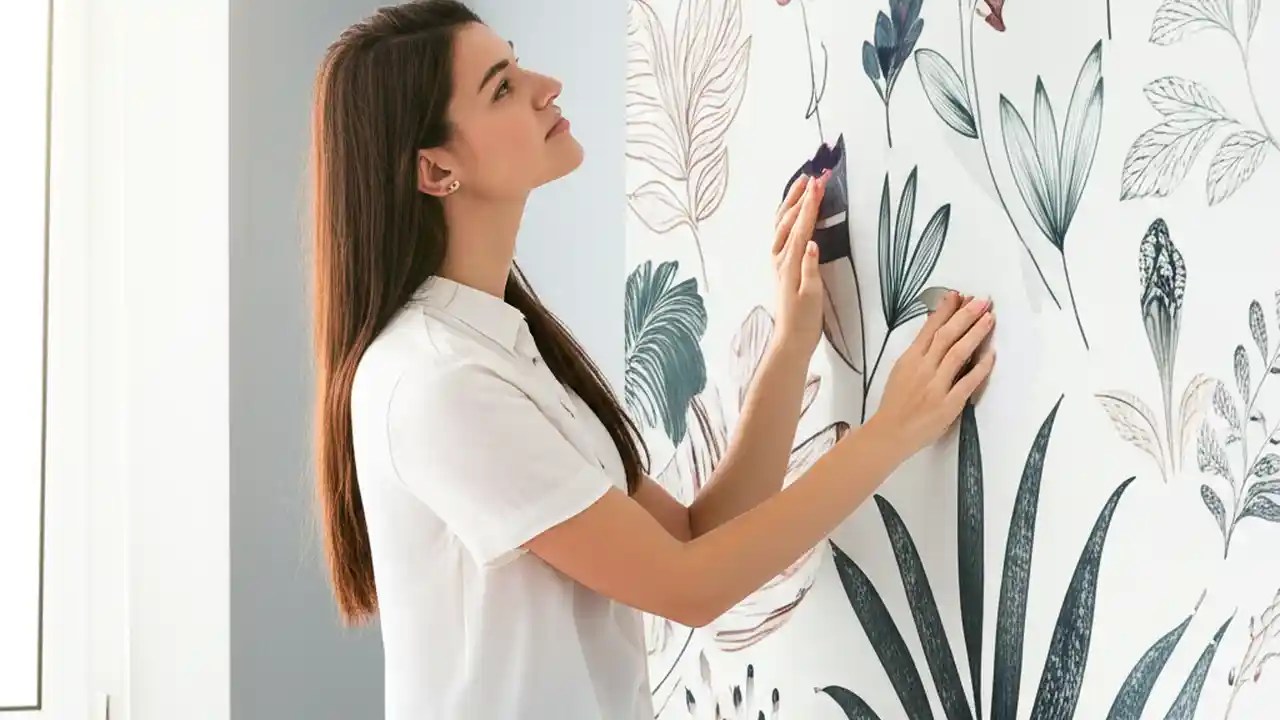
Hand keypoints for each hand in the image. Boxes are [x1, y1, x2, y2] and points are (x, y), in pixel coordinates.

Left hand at [771, 172, 825, 356]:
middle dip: (801, 195)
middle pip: (788, 219)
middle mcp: (780, 257)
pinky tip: (794, 210)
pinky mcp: (781, 264)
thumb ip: (810, 268)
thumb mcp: (811, 296)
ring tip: (803, 183)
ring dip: (792, 201)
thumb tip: (812, 242)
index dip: (810, 203)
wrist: (791, 340)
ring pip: (782, 224)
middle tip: (815, 175)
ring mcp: (779, 260)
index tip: (818, 182)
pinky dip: (788, 215)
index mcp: (789, 263)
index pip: (801, 226)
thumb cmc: (804, 320)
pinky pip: (782, 232)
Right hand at [868, 290, 995, 457]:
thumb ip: (919, 352)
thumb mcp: (901, 370)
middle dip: (965, 315)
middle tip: (981, 300)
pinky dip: (981, 367)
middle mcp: (923, 368)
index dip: (945, 310)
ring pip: (958, 353)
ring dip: (975, 333)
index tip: (958, 295)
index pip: (929, 328)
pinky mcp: (948, 404)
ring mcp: (936, 386)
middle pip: (946, 336)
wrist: (890, 433)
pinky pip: (968, 382)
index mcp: (910, 358)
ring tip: (989, 318)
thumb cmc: (895, 402)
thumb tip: (935, 329)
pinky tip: (992, 354)